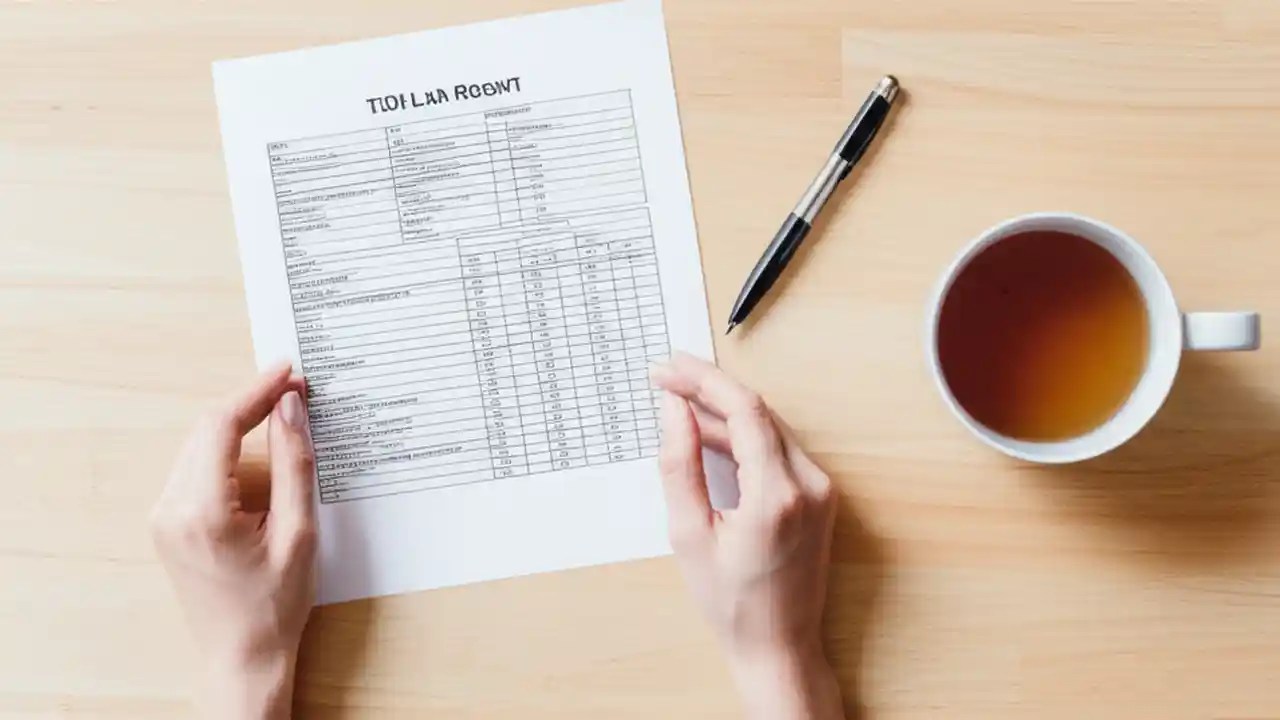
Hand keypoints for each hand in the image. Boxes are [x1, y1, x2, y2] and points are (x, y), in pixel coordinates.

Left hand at [150, 363, 316, 719]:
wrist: (242, 656)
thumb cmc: (275, 604)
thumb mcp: (299, 533)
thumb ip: (293, 464)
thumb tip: (291, 409)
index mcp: (201, 512)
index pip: (221, 427)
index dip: (257, 392)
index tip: (289, 372)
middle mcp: (170, 509)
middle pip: (206, 429)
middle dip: (250, 403)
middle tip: (295, 389)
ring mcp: (163, 516)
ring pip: (199, 444)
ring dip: (237, 423)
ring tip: (282, 413)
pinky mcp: (167, 522)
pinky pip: (194, 466)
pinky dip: (225, 448)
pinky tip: (256, 445)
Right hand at [652, 354, 842, 719]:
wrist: (778, 646)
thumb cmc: (731, 603)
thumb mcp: (689, 534)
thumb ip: (679, 465)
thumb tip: (675, 411)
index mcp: (777, 496)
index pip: (745, 410)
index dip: (703, 381)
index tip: (667, 369)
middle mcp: (809, 486)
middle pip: (758, 413)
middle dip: (710, 389)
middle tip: (666, 378)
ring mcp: (821, 490)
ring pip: (769, 428)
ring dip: (725, 412)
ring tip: (679, 402)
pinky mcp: (821, 497)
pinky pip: (779, 450)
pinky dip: (744, 437)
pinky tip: (710, 434)